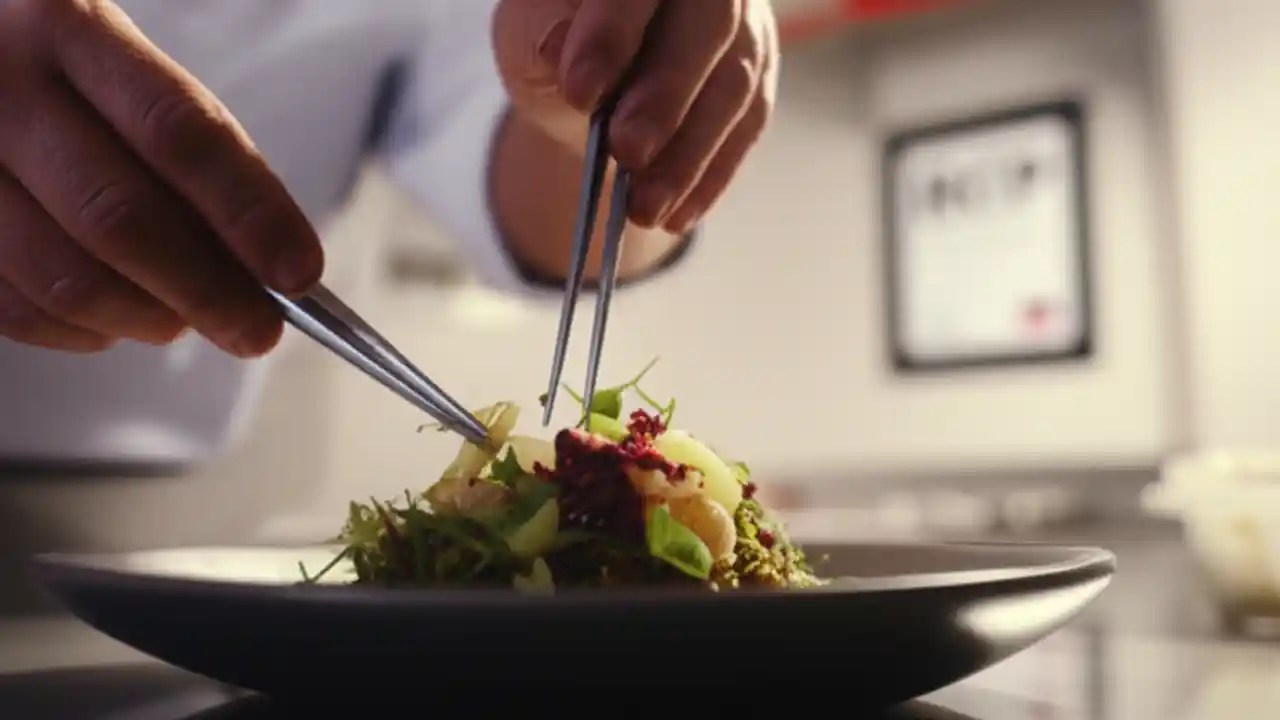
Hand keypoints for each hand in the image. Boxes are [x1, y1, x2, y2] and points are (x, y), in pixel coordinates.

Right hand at [0, 0, 322, 355]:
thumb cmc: (56, 74)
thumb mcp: (118, 70)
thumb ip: (183, 151)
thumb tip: (260, 265)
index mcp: (68, 27)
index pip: (180, 132)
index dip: (249, 212)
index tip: (299, 273)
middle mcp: (0, 84)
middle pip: (121, 217)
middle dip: (209, 291)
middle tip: (258, 331)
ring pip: (65, 276)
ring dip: (147, 318)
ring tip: (186, 321)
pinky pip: (16, 307)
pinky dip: (84, 331)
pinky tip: (117, 321)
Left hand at [493, 0, 778, 235]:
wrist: (595, 74)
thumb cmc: (557, 38)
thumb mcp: (527, 31)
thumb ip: (541, 32)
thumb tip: (561, 50)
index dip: (613, 30)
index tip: (580, 91)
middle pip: (709, 22)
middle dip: (665, 95)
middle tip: (624, 151)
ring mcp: (745, 21)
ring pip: (735, 83)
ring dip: (689, 153)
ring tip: (644, 206)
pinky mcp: (758, 74)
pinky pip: (748, 125)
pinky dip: (711, 175)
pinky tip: (675, 214)